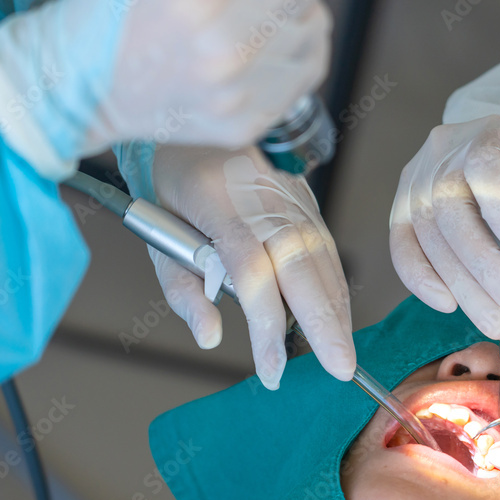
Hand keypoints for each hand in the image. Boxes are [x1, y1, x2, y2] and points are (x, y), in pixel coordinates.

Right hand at [0, 0, 330, 174]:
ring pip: (312, 46)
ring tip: (271, 25)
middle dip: (292, 2)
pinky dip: (291, 66)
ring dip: (299, 28)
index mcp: (200, 4)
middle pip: (307, 8)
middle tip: (267, 6)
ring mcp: (238, 94)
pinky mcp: (244, 125)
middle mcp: (226, 49)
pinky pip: (299, 86)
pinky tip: (266, 57)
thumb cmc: (114, 27)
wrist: (87, 94)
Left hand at [149, 145, 354, 388]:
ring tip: (341, 353)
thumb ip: (183, 293)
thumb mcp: (157, 242)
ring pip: (321, 256)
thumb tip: (211, 337)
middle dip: (323, 322)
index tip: (272, 369)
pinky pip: (326, 247)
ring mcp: (288, 196)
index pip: (252, 273)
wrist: (192, 130)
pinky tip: (338, 316)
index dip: (266, 325)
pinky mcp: (304, 199)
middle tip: (338, 368)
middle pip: (301, 265)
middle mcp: (261, 198)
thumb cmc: (170, 187)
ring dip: (336, 308)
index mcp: (218, 204)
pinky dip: (335, 285)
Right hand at [389, 116, 499, 338]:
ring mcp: (416, 184)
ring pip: (429, 238)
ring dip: (461, 285)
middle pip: (450, 209)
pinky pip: (403, 251)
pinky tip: (449, 304)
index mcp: (487, 133)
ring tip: (494, 320)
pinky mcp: (402, 216)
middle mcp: (442, 154)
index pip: (483, 165)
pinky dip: (423, 282)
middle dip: (482, 264)